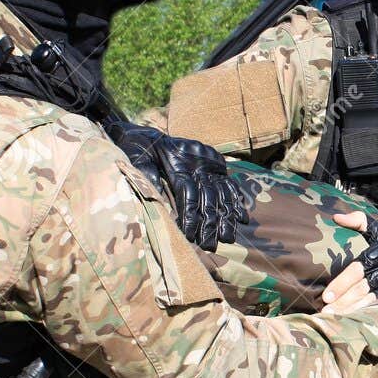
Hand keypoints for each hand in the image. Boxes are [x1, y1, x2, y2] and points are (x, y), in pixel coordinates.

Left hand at [114, 123, 249, 250]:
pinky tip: (242, 218)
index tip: (190, 236)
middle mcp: (198, 162)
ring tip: (229, 238)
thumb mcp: (134, 158)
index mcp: (178, 162)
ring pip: (222, 192)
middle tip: (210, 245)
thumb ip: (145, 176)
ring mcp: (209, 162)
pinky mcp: (215, 162)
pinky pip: (229, 184)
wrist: (144, 131)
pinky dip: (236, 201)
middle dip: (211, 222)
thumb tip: (157, 201)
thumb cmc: (136, 147)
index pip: (188, 193)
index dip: (190, 216)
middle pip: (209, 195)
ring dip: (227, 217)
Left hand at [323, 213, 377, 311]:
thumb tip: (337, 218)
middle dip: (345, 299)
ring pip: (373, 297)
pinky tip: (356, 321)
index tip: (327, 295)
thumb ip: (359, 221)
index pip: (360, 267)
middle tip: (327, 310)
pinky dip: (370, 313)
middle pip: (365, 285)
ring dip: (354, 309)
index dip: (342, 282)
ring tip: (336, 319)